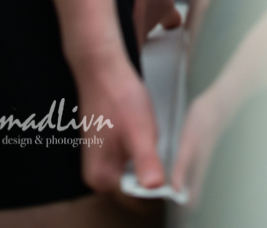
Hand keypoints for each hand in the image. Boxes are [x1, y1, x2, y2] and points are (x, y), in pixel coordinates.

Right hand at [74, 48, 165, 194]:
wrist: (103, 68)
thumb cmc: (118, 96)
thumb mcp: (139, 130)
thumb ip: (145, 161)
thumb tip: (153, 187)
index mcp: (102, 178)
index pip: (137, 199)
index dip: (157, 185)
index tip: (168, 165)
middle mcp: (98, 175)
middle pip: (136, 186)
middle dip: (152, 168)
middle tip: (156, 139)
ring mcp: (102, 161)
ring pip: (136, 169)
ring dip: (148, 154)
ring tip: (148, 129)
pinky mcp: (108, 148)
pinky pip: (131, 156)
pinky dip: (141, 144)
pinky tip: (143, 126)